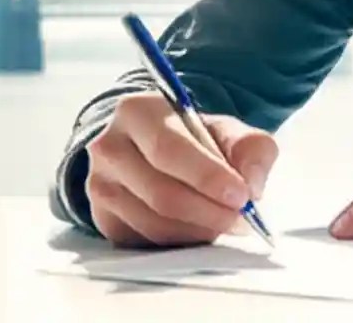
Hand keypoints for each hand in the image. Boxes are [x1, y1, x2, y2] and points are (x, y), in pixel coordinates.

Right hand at [85, 91, 277, 247]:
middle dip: (210, 211)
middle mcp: (110, 146)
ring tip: (224, 220)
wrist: (151, 148)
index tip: (241, 195)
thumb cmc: (190, 138)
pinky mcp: (104, 218)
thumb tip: (252, 185)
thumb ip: (250, 147)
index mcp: (137, 112)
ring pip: (155, 223)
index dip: (207, 177)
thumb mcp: (224, 129)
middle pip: (161, 193)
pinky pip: (147, 241)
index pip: (168, 149)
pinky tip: (198, 226)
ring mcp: (100, 185)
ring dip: (199, 229)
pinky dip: (182, 240)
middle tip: (242, 218)